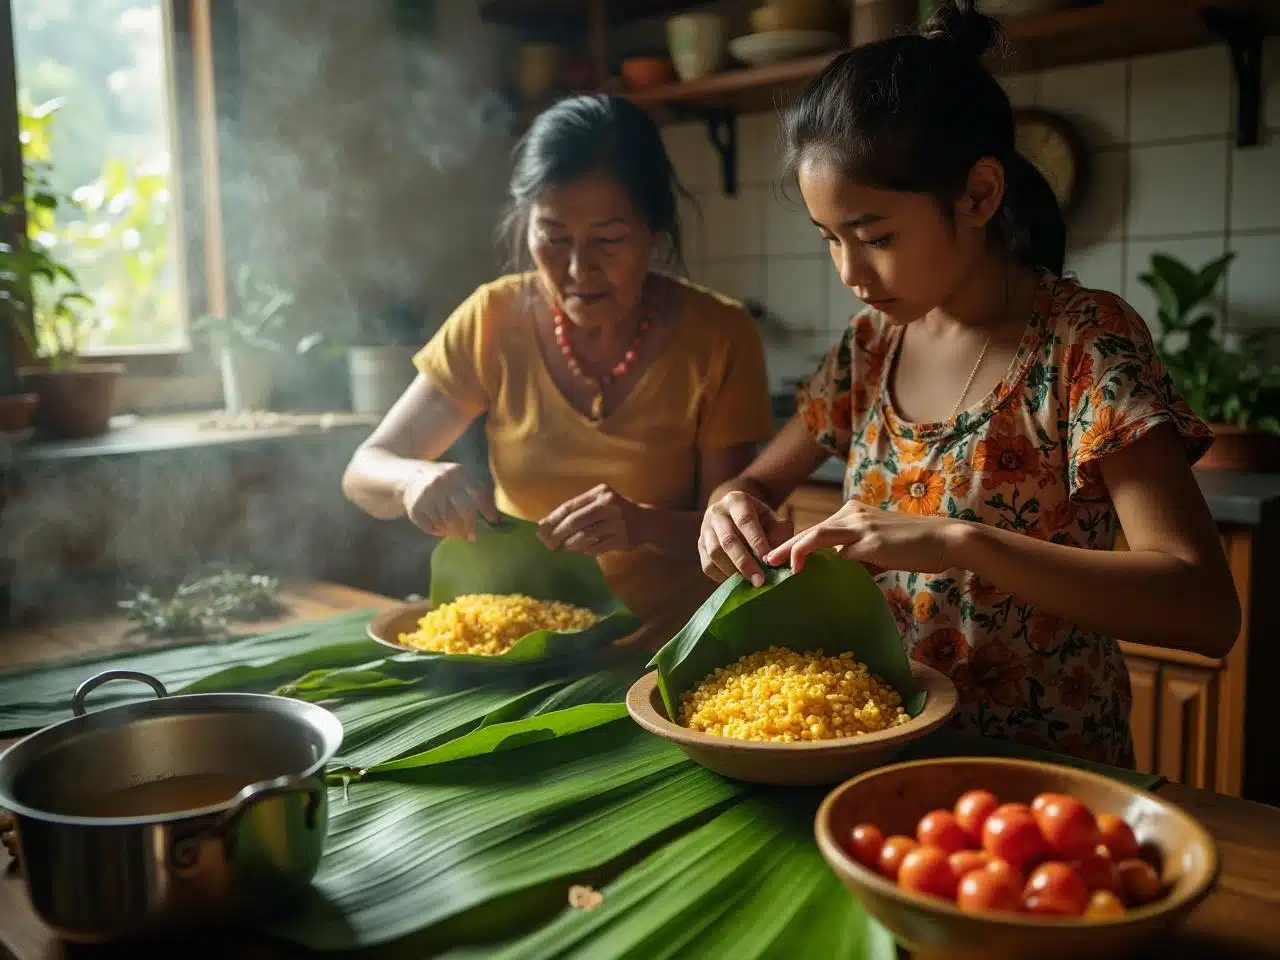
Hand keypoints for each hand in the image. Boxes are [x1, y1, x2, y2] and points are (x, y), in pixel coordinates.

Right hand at [400, 462, 497, 540]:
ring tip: (458, 534)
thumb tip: (497, 518)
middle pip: (463, 510)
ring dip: (454, 531)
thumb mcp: (460, 478)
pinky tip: (442, 530)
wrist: (410, 477)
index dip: (487, 510)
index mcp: (458, 473)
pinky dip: (439, 531)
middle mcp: (442, 482)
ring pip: (447, 521)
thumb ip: (477, 491)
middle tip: (472, 537)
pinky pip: (431, 526)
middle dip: (470, 527)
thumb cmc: (445, 482)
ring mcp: (427, 494)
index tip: (494, 522)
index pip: (477, 493)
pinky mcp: (415, 507)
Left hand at [537, 484, 639, 554]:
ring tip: (564, 548)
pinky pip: (598, 547)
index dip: (552, 520)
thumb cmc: (615, 513)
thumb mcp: (599, 504)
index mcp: (599, 493)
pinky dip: (587, 550)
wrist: (646, 522)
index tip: (539, 531)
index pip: (569, 507)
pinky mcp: (623, 538)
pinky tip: (582, 551)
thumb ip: (577, 512)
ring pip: (585, 535)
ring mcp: (617, 522)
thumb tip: (545, 527)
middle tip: (548, 544)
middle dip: (558, 534)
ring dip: (571, 544)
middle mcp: (608, 504)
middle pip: (575, 521)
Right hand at [699, 490, 793, 586]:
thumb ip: (779, 535)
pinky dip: (723, 577)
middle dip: (745, 563)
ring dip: (733, 572)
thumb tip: (776, 559)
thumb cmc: (761, 521)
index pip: (745, 521)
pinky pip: (708, 565)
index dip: (757, 542)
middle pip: (728, 540)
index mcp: (736, 500)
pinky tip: (739, 583)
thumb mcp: (773, 520)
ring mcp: (705, 529)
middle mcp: (716, 512)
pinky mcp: (700, 545)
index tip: (769, 561)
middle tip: (759, 581)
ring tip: (750, 584)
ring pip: (715, 554)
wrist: (736, 515)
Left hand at [764, 500, 964, 575]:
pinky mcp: (871, 541)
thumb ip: (858, 556)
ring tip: (779, 568)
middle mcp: (853, 514)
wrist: (946, 540)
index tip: (779, 560)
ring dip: (794, 553)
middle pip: (811, 531)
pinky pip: (841, 554)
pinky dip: (824, 564)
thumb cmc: (916, 547)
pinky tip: (809, 575)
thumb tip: (841, 573)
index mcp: (854, 512)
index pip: (818, 529)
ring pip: (818, 536)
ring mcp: (861, 525)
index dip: (796, 544)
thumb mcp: (881, 549)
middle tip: (766, 562)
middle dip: (786, 547)